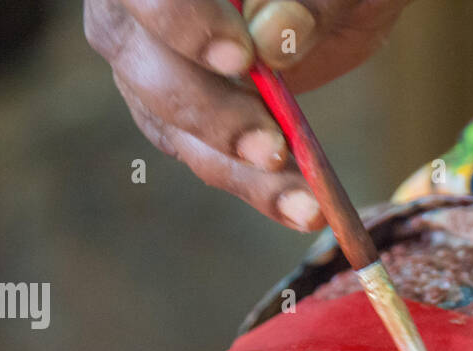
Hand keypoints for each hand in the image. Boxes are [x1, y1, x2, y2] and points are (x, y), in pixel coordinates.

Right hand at [84, 0, 411, 228]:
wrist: (336, 2)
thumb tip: (273, 36)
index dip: (184, 24)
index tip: (241, 58)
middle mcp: (136, 10)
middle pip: (143, 65)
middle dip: (210, 113)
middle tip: (272, 146)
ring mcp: (150, 67)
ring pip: (172, 126)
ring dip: (238, 170)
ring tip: (304, 201)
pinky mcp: (179, 119)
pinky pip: (206, 159)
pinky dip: (255, 187)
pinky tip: (301, 208)